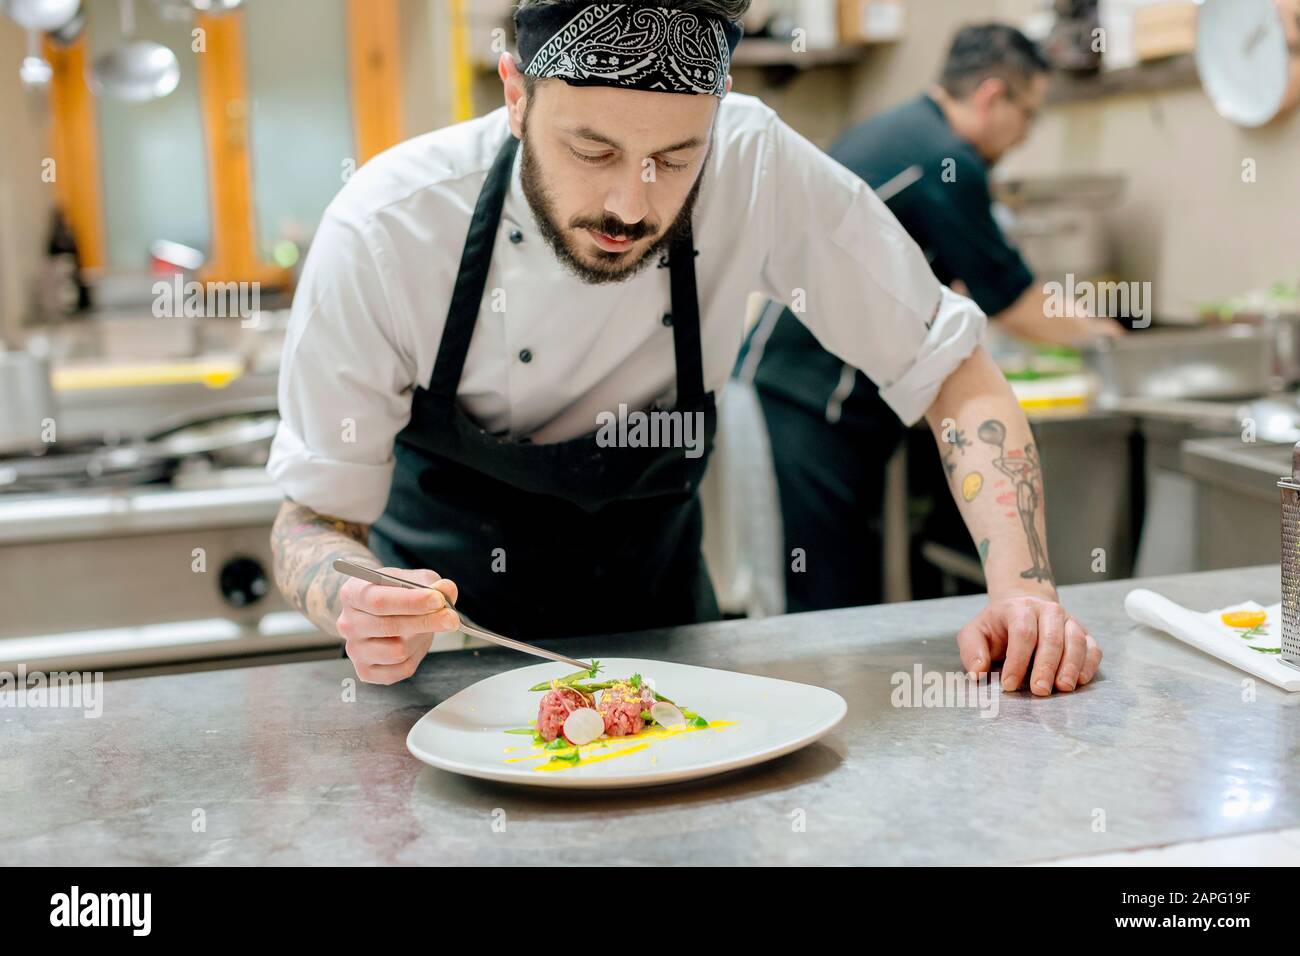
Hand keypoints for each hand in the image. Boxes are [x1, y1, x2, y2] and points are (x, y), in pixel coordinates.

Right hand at [336, 568, 459, 683]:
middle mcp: (347, 623)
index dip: (411, 602)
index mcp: (353, 593)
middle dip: (426, 621)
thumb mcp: (413, 579)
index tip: (438, 600)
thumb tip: (445, 589)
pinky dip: (416, 656)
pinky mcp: (365, 671)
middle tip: (451, 617)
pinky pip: (401, 670)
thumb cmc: (395, 593)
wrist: (382, 613)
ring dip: (421, 638)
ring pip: (398, 651)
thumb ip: (430, 583)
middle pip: (389, 627)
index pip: (379, 601)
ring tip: (424, 627)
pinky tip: (415, 642)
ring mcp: (354, 650)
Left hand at [955, 595, 1100, 694]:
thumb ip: (972, 651)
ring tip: (1063, 688)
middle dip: (1046, 666)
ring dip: (1070, 666)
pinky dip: (1089, 664)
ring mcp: (1069, 621)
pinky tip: (1080, 680)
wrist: (1023, 610)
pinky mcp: (1084, 634)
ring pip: (1076, 641)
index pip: (1022, 633)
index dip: (1017, 661)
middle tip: (1039, 691)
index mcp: (1020, 608)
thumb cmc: (997, 627)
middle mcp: (1048, 611)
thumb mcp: (975, 634)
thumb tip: (977, 673)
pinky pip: (1092, 648)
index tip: (1009, 685)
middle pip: (1052, 638)